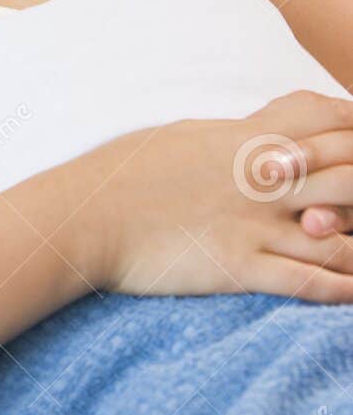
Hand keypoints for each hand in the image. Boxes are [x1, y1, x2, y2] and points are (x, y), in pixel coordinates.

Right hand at [77, 89, 352, 299]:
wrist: (88, 216)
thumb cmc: (126, 173)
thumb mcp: (186, 136)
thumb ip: (232, 136)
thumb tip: (255, 133)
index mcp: (250, 140)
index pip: (330, 121)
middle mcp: (263, 179)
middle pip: (350, 174)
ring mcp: (255, 224)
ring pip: (340, 235)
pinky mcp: (240, 267)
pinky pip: (307, 282)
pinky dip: (340, 290)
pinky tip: (352, 293)